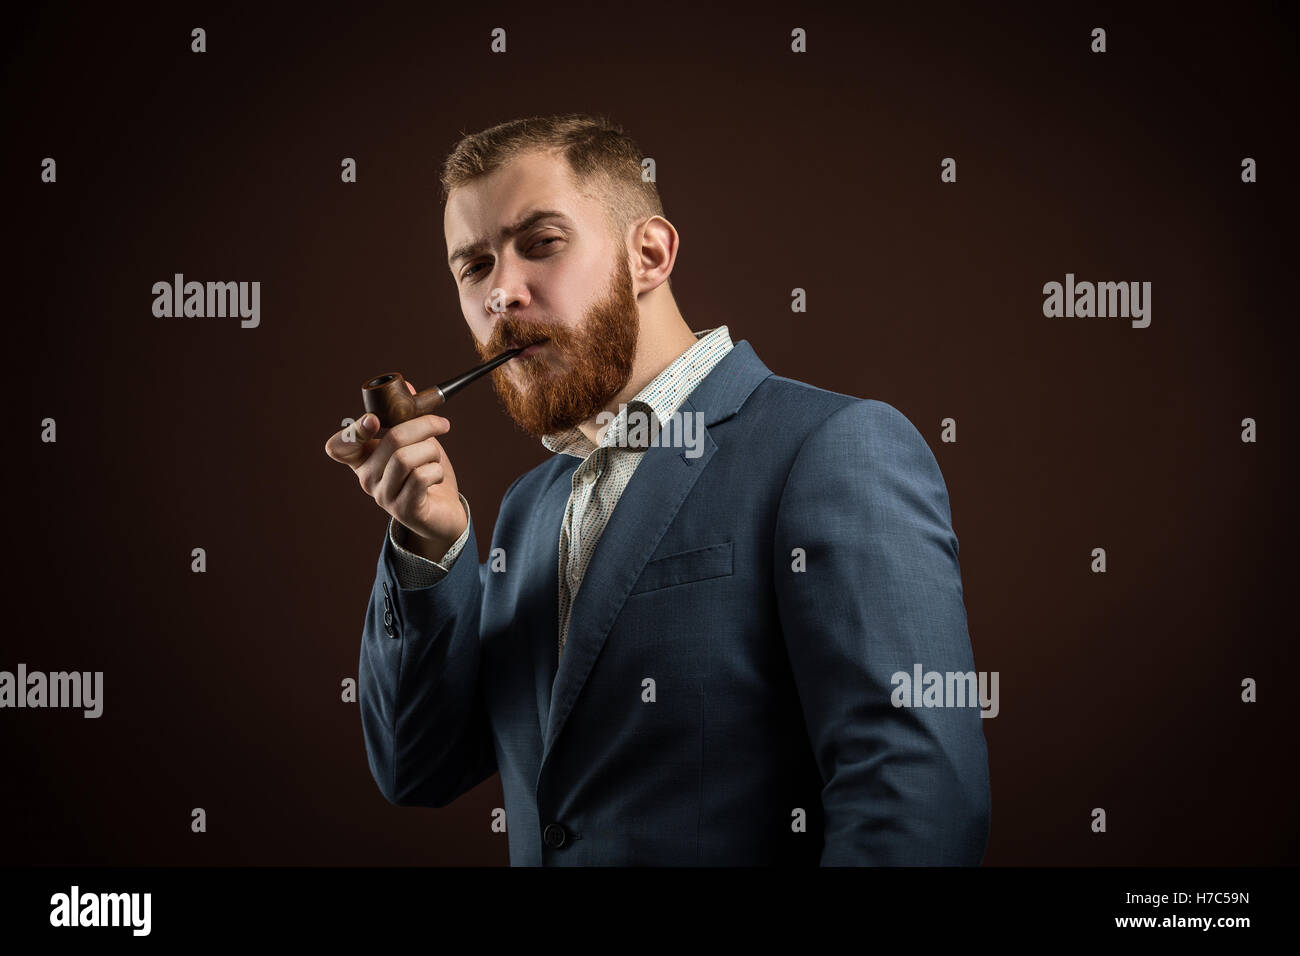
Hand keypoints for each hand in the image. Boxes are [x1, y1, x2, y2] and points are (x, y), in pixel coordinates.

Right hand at [325, 381, 466, 558]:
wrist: (444, 513)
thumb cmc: (426, 474)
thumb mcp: (417, 441)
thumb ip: (408, 416)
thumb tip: (406, 385)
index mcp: (363, 459)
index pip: (338, 447)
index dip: (352, 431)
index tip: (374, 419)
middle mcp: (367, 479)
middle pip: (392, 440)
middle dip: (423, 425)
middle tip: (441, 424)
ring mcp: (384, 497)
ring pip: (407, 458)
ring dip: (432, 450)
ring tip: (435, 458)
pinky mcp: (405, 510)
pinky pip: (422, 477)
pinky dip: (436, 470)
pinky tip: (436, 476)